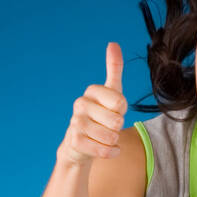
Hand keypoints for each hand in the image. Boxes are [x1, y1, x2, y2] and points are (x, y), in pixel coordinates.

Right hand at [58, 41, 127, 167]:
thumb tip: (113, 43)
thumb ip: (113, 69)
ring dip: (113, 141)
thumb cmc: (100, 115)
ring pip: (110, 137)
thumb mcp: (110, 92)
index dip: (122, 111)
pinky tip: (104, 148)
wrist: (80, 144)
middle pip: (116, 121)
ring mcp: (76, 123)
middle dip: (117, 127)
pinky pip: (104, 150)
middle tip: (107, 126)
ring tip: (104, 137)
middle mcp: (80, 104)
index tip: (113, 110)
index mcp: (91, 91)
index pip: (120, 102)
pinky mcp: (75, 142)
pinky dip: (110, 152)